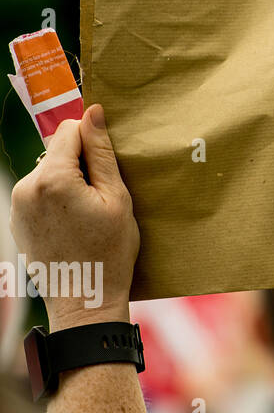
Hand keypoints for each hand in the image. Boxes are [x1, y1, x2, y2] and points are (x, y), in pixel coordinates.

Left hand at [9, 104, 139, 329]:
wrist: (85, 299)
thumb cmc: (108, 251)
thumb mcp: (116, 197)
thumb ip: (101, 153)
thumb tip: (93, 113)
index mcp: (53, 179)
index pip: (70, 131)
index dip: (93, 142)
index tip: (108, 167)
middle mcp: (27, 188)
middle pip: (58, 151)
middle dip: (82, 163)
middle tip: (103, 196)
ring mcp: (18, 205)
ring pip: (50, 171)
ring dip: (71, 181)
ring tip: (90, 212)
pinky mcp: (17, 219)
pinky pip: (41, 192)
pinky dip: (59, 198)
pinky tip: (76, 223)